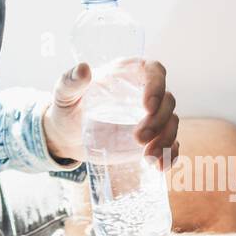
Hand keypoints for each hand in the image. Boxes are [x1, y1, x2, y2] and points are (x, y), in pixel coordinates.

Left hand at [42, 59, 180, 169]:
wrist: (67, 137)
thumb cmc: (67, 108)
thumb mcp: (64, 94)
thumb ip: (71, 82)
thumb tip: (83, 69)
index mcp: (126, 74)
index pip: (153, 71)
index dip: (157, 86)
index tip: (148, 106)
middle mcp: (143, 92)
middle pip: (167, 100)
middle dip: (159, 120)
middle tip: (139, 138)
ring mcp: (150, 116)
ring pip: (171, 122)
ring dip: (166, 140)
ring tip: (149, 156)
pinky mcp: (151, 138)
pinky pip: (171, 144)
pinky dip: (170, 155)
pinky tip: (160, 166)